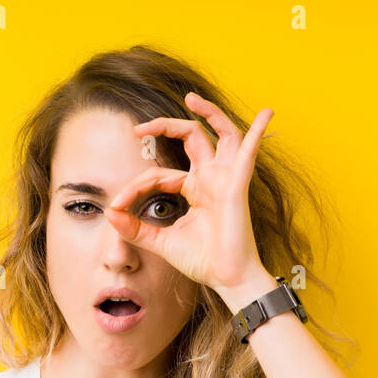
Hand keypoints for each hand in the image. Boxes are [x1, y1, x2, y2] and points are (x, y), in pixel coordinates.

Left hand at [105, 92, 274, 312]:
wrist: (227, 279)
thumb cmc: (202, 261)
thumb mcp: (160, 242)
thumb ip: (135, 228)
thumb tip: (110, 213)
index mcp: (195, 189)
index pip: (160, 174)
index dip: (135, 185)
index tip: (116, 205)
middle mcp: (211, 178)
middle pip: (190, 138)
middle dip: (165, 126)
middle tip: (139, 127)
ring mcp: (226, 178)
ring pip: (222, 133)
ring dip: (210, 112)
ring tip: (192, 98)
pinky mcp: (237, 185)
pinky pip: (249, 151)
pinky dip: (258, 131)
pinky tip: (267, 113)